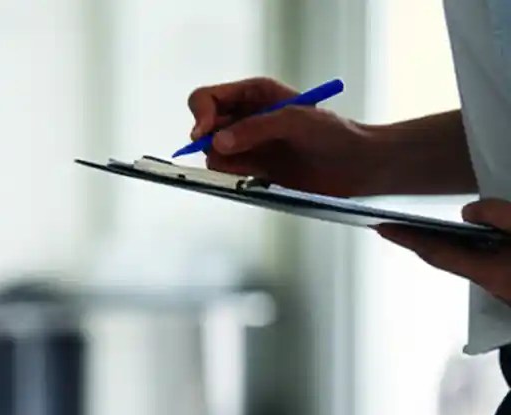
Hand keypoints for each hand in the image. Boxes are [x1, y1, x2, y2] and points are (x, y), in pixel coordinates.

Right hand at [187, 77, 382, 196]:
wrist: (357, 166)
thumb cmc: (334, 135)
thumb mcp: (295, 121)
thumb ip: (255, 128)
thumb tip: (216, 143)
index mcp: (254, 94)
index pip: (206, 98)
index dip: (199, 114)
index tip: (205, 134)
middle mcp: (245, 117)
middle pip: (203, 126)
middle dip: (208, 141)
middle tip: (232, 152)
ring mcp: (247, 144)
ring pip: (211, 152)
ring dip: (225, 161)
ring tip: (258, 165)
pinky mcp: (252, 168)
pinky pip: (225, 172)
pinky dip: (233, 176)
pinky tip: (261, 175)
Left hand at [376, 199, 510, 300]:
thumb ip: (499, 215)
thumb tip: (466, 212)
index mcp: (489, 272)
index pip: (434, 252)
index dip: (406, 238)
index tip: (381, 227)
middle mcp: (490, 284)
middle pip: (443, 259)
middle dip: (415, 241)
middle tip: (392, 225)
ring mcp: (502, 287)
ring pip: (463, 261)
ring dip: (440, 244)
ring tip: (420, 228)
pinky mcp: (510, 283)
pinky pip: (480, 262)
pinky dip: (465, 248)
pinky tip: (469, 237)